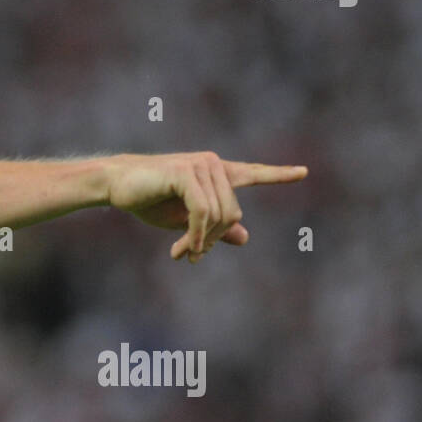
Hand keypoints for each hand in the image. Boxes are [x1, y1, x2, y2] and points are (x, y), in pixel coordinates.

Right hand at [106, 152, 306, 262]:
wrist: (117, 184)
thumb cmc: (149, 199)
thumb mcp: (185, 219)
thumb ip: (214, 226)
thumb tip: (245, 237)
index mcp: (215, 173)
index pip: (252, 173)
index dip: (278, 175)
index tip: (304, 172)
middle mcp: (213, 164)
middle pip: (232, 213)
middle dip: (212, 240)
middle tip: (192, 257)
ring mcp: (201, 166)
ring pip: (218, 216)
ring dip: (201, 242)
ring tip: (183, 254)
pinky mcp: (186, 173)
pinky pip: (203, 212)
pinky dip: (195, 234)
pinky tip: (184, 247)